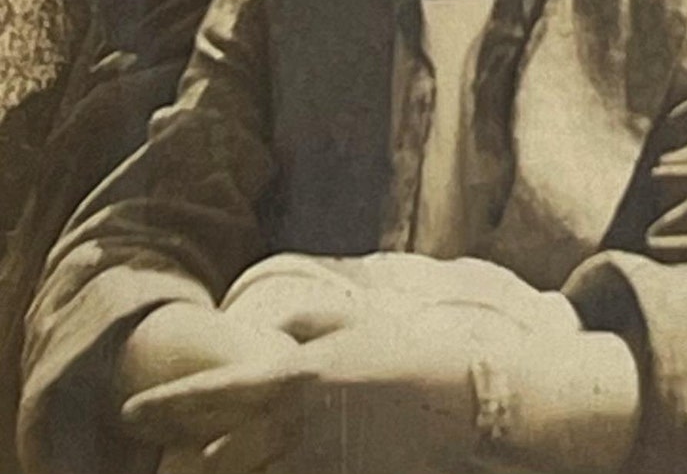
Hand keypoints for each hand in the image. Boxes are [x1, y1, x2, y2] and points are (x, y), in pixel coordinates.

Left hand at [121, 300, 482, 472]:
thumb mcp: (348, 326)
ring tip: (185, 472)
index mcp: (293, 378)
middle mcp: (295, 423)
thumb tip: (268, 333)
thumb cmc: (403, 355)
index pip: (213, 394)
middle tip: (157, 463)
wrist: (458, 399)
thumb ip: (302, 326)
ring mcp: (316, 460)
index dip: (166, 406)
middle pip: (218, 453)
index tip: (130, 412)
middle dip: (182, 460)